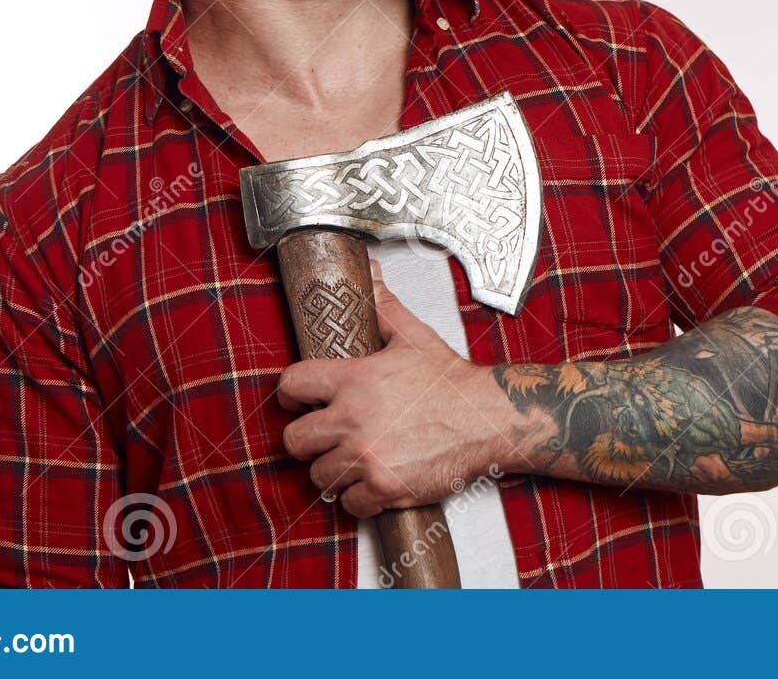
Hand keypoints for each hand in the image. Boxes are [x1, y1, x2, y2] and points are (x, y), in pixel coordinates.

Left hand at [276, 259, 511, 517]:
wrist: (486, 419)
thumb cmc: (451, 382)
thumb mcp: (414, 336)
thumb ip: (384, 307)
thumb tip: (370, 275)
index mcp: (354, 379)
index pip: (292, 384)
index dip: (292, 393)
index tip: (300, 400)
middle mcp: (353, 419)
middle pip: (294, 440)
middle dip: (309, 438)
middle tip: (326, 436)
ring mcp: (366, 456)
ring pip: (319, 475)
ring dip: (334, 469)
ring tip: (355, 458)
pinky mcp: (383, 487)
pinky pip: (349, 503)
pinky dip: (359, 497)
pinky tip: (374, 480)